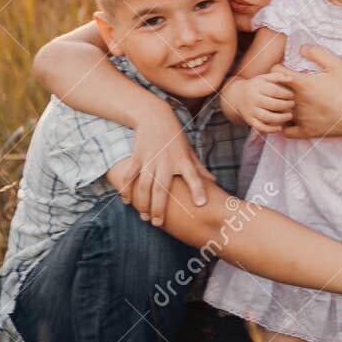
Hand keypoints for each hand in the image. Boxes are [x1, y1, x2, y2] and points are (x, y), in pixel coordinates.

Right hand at [121, 110, 213, 226]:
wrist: (155, 117)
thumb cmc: (175, 137)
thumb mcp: (189, 151)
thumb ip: (199, 168)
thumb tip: (214, 182)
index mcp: (183, 161)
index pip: (194, 177)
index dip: (198, 190)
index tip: (200, 204)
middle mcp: (167, 162)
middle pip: (162, 189)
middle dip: (159, 208)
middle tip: (158, 224)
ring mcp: (151, 159)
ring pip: (144, 185)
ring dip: (143, 203)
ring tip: (144, 217)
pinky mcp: (137, 156)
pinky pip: (130, 175)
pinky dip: (127, 188)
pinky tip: (127, 201)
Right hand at [225, 71, 295, 135]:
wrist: (237, 96)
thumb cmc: (256, 86)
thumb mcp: (264, 78)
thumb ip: (277, 76)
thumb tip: (291, 79)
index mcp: (257, 87)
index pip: (274, 91)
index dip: (286, 94)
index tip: (292, 95)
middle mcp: (253, 99)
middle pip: (272, 104)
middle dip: (285, 105)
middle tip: (292, 105)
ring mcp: (251, 111)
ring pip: (267, 117)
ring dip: (281, 118)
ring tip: (290, 116)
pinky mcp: (250, 120)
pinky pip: (260, 127)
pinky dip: (271, 129)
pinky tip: (280, 127)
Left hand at [282, 46, 341, 139]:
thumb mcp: (337, 65)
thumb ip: (318, 53)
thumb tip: (302, 48)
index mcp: (302, 84)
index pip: (275, 72)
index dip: (278, 69)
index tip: (286, 70)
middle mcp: (296, 101)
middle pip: (272, 92)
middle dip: (276, 87)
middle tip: (285, 86)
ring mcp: (300, 118)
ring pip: (277, 112)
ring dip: (279, 106)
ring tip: (287, 103)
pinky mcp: (306, 131)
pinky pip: (286, 132)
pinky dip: (285, 126)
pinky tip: (292, 120)